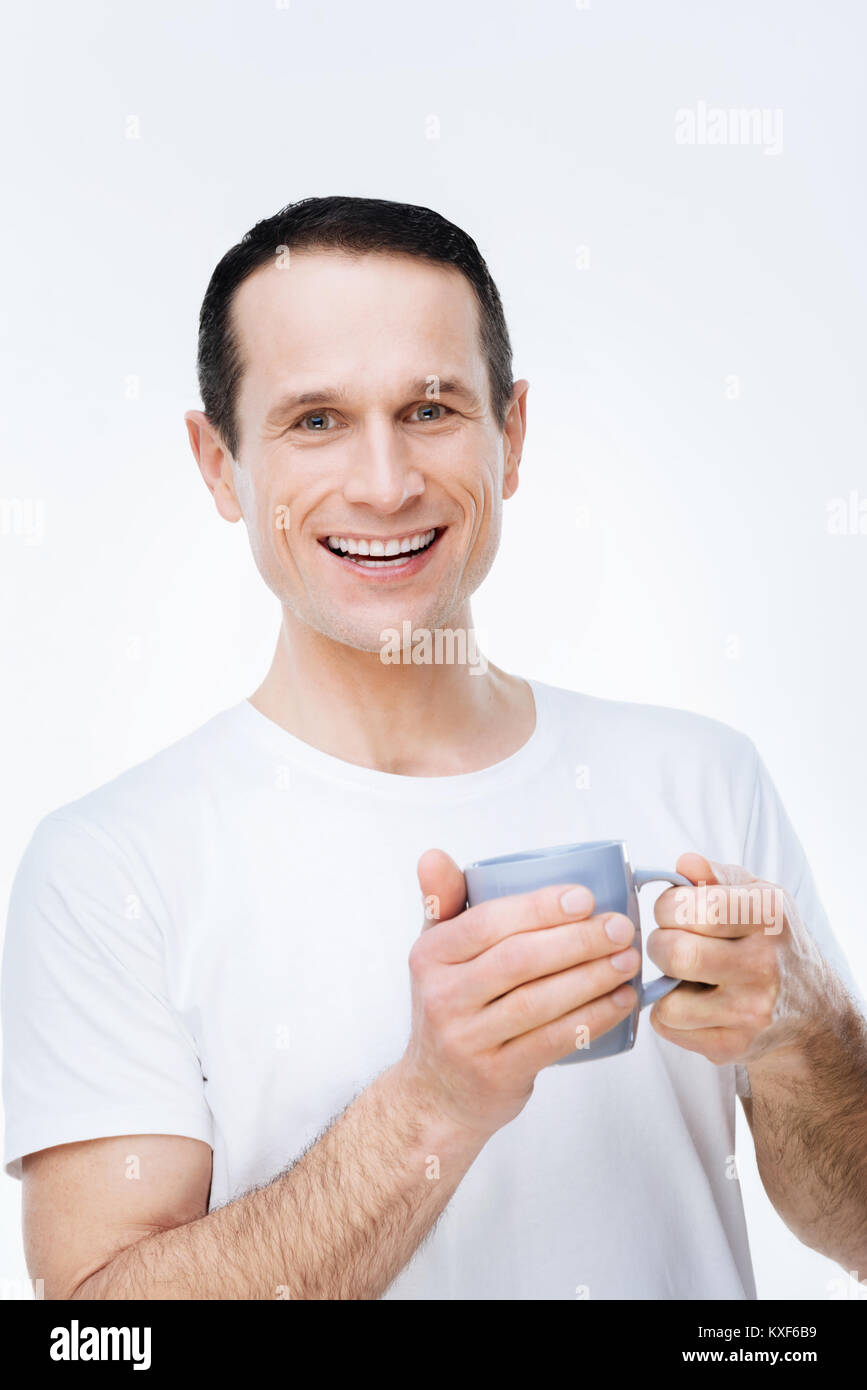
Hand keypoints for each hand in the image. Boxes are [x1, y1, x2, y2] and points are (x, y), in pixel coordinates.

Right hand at [398, 849, 642, 1137]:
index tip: (586, 897)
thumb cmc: (452, 1003)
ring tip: (628, 960)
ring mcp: (467, 1040)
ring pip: (538, 1001)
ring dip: (591, 978)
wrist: (436, 1091)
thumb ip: (443, 899)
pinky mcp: (496, 1075)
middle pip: (518, 960)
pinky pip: (551, 1042)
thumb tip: (433, 854)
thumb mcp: (436, 951)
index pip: (487, 923)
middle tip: (620, 927)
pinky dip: (591, 1019)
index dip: (539, 908)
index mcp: (431, 955)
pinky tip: (620, 1001)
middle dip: (576, 940)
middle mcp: (443, 996)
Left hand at [646, 852, 830, 1067]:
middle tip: (672, 943)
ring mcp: (750, 1011)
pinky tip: (694, 1001)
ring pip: (667, 999)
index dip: (667, 907)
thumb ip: (718, 876)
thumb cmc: (774, 942)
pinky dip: (670, 1013)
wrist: (811, 1011)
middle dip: (659, 944)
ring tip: (685, 975)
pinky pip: (668, 1027)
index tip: (674, 912)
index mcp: (767, 917)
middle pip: (675, 953)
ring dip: (664, 985)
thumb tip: (685, 864)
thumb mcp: (758, 896)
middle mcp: (764, 966)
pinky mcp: (733, 1046)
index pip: (690, 907)